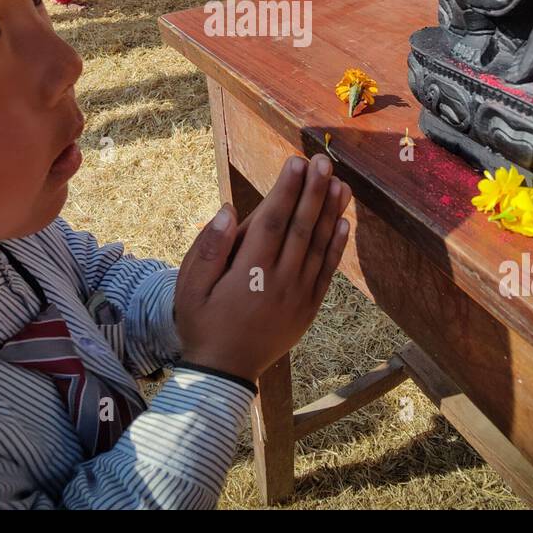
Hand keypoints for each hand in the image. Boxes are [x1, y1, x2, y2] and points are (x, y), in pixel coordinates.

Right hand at [174, 155, 351, 383]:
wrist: (225, 371)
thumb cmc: (202, 323)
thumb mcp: (189, 287)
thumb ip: (208, 248)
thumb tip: (228, 210)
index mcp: (249, 272)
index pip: (273, 221)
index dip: (286, 190)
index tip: (296, 162)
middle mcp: (280, 280)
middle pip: (302, 227)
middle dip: (313, 191)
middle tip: (323, 160)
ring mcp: (298, 296)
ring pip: (319, 247)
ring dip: (331, 213)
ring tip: (340, 183)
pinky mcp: (309, 309)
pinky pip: (327, 273)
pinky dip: (337, 247)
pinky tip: (343, 224)